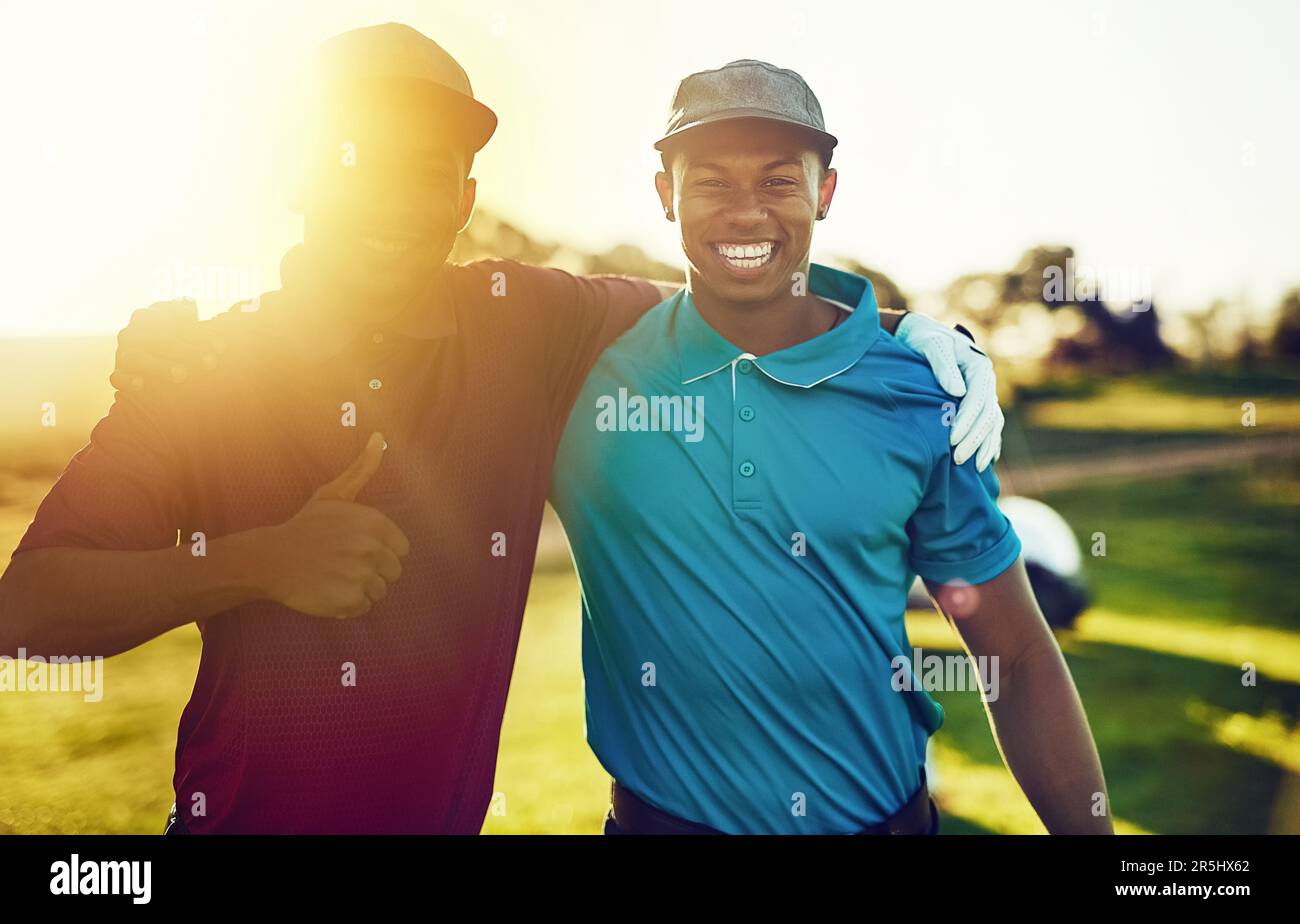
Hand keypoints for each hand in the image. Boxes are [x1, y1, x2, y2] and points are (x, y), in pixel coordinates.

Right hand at [110, 298, 220, 392]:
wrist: (152, 364)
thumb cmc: (177, 342)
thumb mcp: (186, 327)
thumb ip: (191, 318)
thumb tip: (190, 303)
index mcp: (148, 315)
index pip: (173, 322)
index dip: (199, 334)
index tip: (222, 347)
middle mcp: (132, 332)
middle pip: (158, 339)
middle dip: (187, 351)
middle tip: (210, 362)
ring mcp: (123, 353)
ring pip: (138, 357)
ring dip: (160, 366)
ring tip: (182, 375)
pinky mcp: (117, 373)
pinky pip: (118, 376)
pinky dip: (128, 380)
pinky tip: (142, 385)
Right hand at [259, 433, 409, 619]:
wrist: (271, 558)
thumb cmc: (306, 527)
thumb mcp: (335, 494)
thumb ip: (363, 468)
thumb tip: (380, 437)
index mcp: (376, 523)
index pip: (401, 550)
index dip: (380, 551)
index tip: (354, 548)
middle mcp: (372, 548)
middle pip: (393, 572)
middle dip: (371, 571)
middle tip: (341, 563)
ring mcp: (361, 575)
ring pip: (379, 591)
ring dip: (359, 588)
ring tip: (332, 575)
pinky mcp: (349, 599)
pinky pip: (363, 607)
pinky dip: (347, 604)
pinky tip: (327, 590)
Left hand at [895, 313, 1003, 470]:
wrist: (921, 334)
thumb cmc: (923, 339)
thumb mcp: (931, 346)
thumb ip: (943, 365)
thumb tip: (957, 392)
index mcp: (979, 366)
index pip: (978, 399)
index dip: (967, 421)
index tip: (951, 440)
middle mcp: (986, 381)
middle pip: (988, 416)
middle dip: (974, 439)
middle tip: (958, 460)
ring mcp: (985, 392)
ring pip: (992, 423)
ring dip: (984, 446)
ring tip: (973, 467)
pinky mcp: (978, 402)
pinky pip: (990, 426)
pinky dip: (990, 443)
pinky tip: (984, 461)